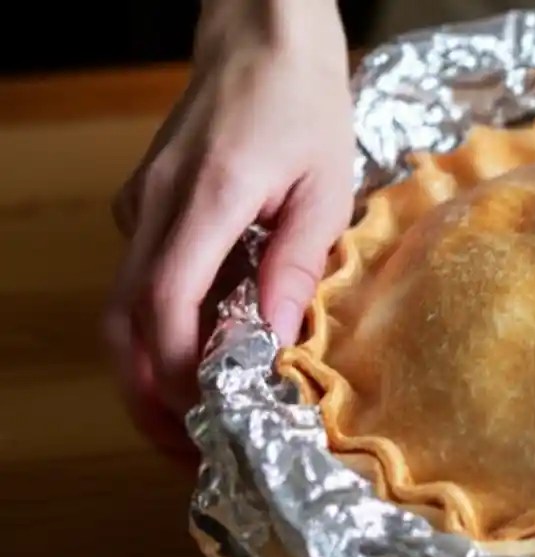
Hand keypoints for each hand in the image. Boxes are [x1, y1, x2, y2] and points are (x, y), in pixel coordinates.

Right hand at [105, 0, 354, 463]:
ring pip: (125, 306)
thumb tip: (273, 342)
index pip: (164, 305)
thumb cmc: (303, 102)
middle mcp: (155, 206)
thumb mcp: (323, 186)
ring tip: (197, 419)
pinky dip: (163, 327)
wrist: (260, 38)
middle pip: (122, 322)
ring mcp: (142, 206)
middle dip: (147, 395)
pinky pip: (145, 278)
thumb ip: (295, 265)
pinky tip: (206, 354)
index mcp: (204, 199)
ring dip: (151, 368)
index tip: (210, 417)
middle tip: (189, 450)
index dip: (176, 372)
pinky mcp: (146, 205)